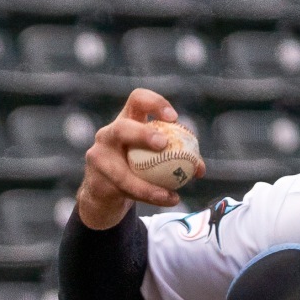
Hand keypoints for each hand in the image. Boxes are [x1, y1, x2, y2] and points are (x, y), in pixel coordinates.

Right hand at [76, 88, 184, 229]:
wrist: (105, 190)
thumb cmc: (135, 166)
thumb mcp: (152, 155)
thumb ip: (175, 155)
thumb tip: (200, 168)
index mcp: (126, 120)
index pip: (137, 100)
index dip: (154, 103)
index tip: (173, 118)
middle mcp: (109, 134)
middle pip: (122, 128)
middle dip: (142, 135)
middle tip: (163, 144)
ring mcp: (100, 158)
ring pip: (122, 172)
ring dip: (148, 184)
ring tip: (172, 192)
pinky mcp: (99, 181)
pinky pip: (127, 191)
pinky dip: (150, 195)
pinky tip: (168, 199)